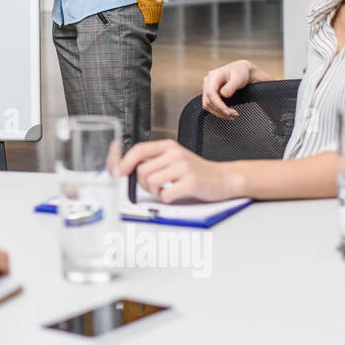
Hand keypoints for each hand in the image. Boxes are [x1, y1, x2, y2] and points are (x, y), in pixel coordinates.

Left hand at [118, 139, 244, 202]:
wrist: (223, 178)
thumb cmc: (195, 171)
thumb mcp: (174, 158)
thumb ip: (154, 159)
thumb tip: (128, 168)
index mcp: (168, 146)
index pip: (139, 149)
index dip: (125, 161)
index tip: (120, 172)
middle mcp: (175, 153)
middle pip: (142, 170)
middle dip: (144, 183)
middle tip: (155, 187)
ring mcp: (184, 167)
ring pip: (151, 182)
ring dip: (155, 191)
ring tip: (165, 190)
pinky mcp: (191, 182)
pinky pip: (166, 194)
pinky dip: (167, 198)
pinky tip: (175, 194)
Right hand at [201, 60, 252, 118]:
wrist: (240, 70)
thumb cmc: (240, 72)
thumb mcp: (238, 78)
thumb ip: (231, 86)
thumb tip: (223, 95)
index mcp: (213, 76)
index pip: (211, 93)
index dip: (218, 104)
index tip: (228, 111)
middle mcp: (207, 81)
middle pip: (208, 100)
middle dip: (220, 110)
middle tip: (233, 115)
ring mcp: (207, 87)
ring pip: (207, 104)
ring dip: (218, 113)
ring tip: (231, 116)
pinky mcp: (209, 93)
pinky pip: (210, 104)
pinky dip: (217, 111)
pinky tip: (226, 113)